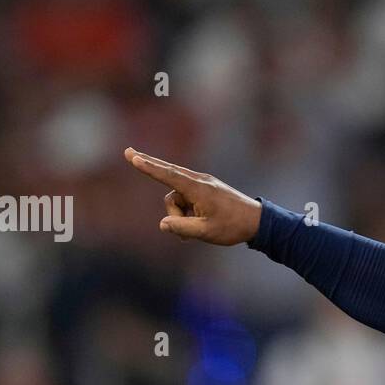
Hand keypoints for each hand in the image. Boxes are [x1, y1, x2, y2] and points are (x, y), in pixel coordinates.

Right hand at [124, 147, 261, 245]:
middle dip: (149, 165)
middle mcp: (199, 181)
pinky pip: (186, 198)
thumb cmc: (232, 227)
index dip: (149, 168)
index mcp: (199, 189)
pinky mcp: (206, 189)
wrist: (257, 221)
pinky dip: (185, 210)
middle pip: (168, 175)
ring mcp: (203, 184)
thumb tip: (162, 225)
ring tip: (195, 230)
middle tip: (127, 152)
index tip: (134, 158)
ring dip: (178, 213)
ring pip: (176, 196)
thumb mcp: (206, 232)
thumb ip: (182, 228)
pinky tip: (196, 225)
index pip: (168, 176)